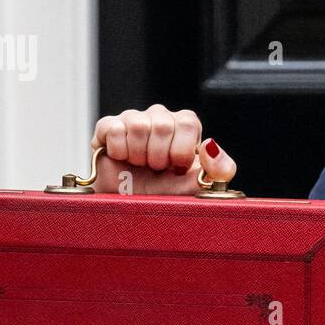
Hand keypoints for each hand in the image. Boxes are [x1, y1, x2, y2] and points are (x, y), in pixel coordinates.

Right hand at [90, 104, 236, 194]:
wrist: (130, 207)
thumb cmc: (164, 194)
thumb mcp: (196, 186)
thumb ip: (217, 169)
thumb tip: (212, 146)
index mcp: (185, 127)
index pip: (187, 122)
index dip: (180, 150)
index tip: (176, 167)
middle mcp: (161, 117)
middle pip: (163, 124)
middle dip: (159, 157)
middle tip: (155, 169)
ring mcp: (134, 119)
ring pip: (138, 126)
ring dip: (138, 155)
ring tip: (139, 166)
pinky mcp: (108, 126)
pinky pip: (114, 129)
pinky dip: (118, 151)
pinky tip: (122, 159)